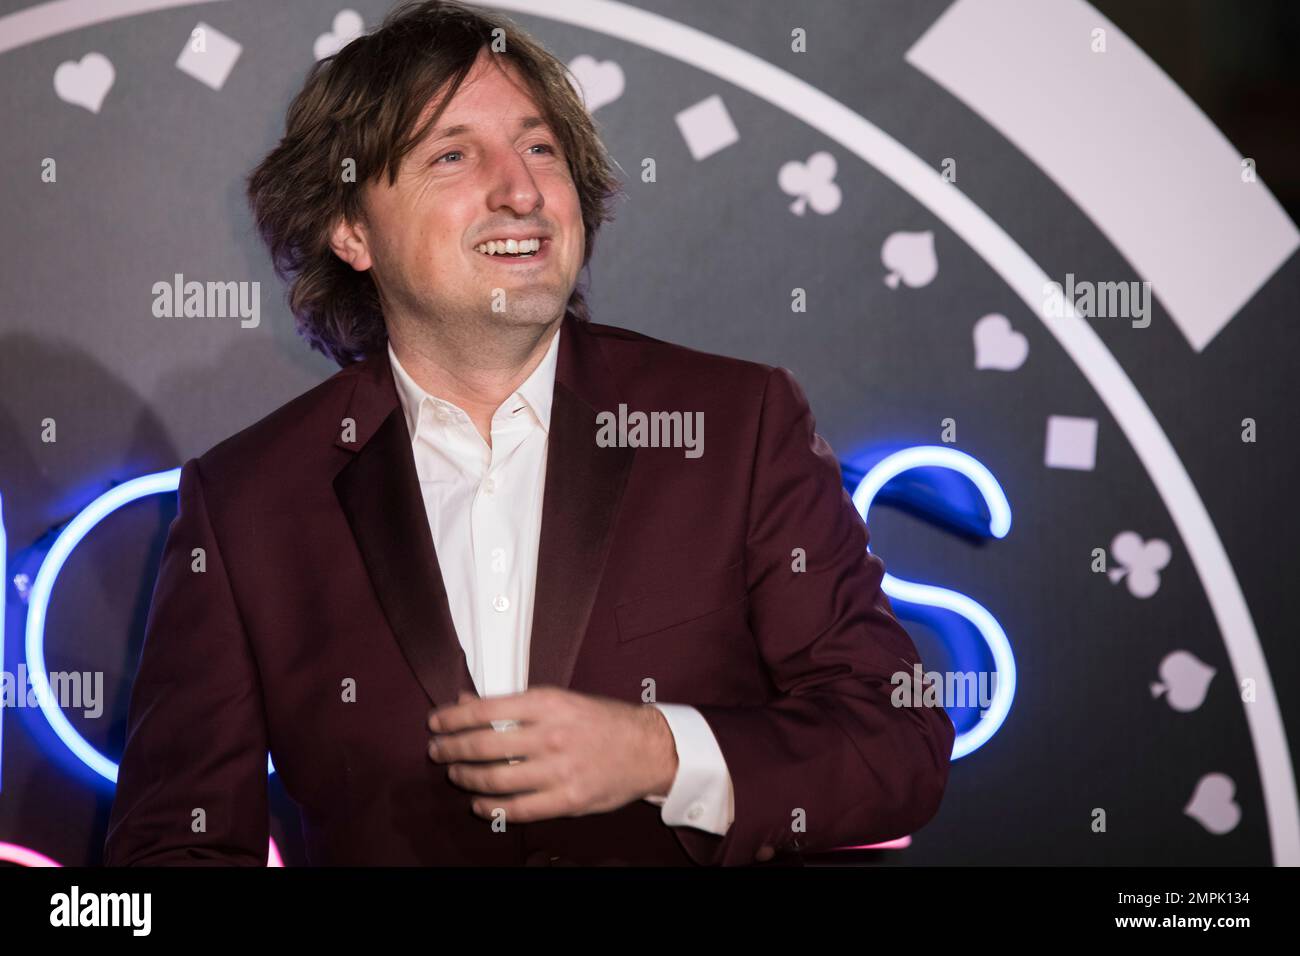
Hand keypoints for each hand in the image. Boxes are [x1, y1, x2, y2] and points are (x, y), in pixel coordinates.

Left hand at [427, 687, 678, 822]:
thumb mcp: (558, 699)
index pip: (485, 711)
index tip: (436, 723)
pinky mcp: (567, 799)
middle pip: (483, 746)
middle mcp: (550, 736)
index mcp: (548, 704)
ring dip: (466, 778)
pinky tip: (479, 804)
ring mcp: (559, 770)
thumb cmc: (602, 721)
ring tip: (455, 774)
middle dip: (451, 749)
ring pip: (495, 779)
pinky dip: (491, 808)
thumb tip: (466, 701)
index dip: (453, 719)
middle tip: (437, 751)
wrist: (647, 748)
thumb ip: (512, 704)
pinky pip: (518, 809)